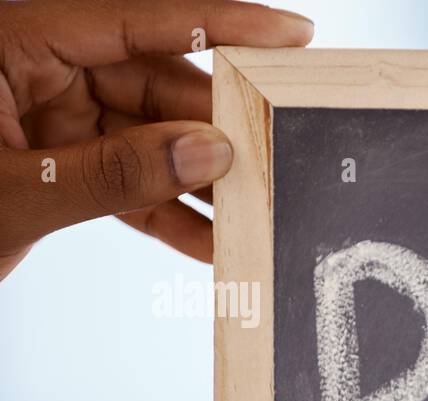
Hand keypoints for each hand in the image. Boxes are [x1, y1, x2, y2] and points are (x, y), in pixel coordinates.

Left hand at [0, 0, 312, 279]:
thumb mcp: (15, 195)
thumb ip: (114, 174)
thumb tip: (206, 153)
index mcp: (13, 39)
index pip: (138, 19)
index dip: (222, 24)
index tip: (291, 34)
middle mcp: (35, 68)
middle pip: (154, 82)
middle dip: (218, 127)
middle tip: (279, 155)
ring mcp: (46, 116)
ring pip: (149, 137)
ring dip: (200, 183)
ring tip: (257, 212)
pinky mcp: (54, 162)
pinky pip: (125, 181)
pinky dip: (164, 215)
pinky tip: (212, 243)